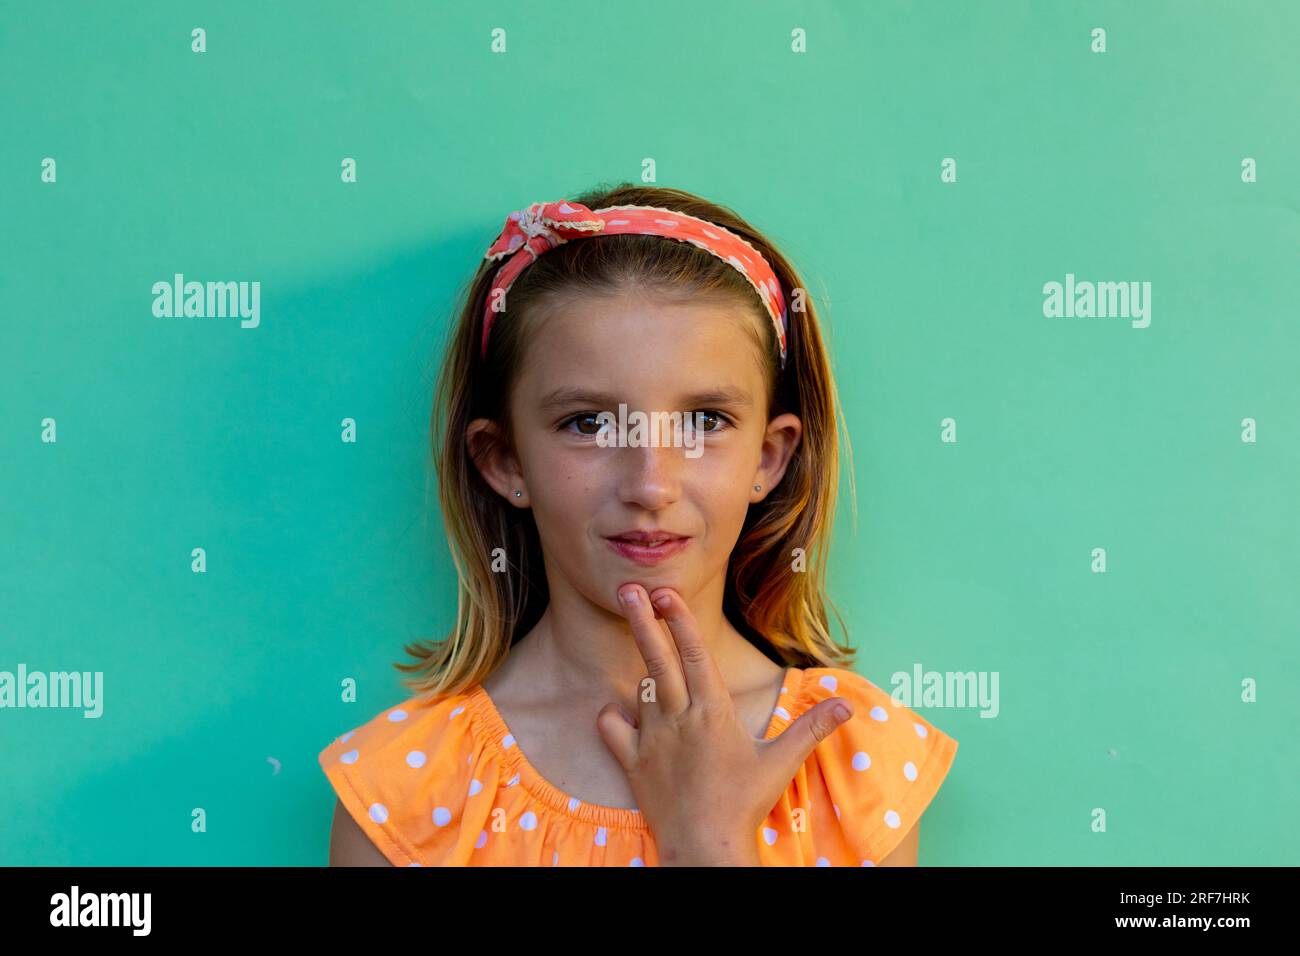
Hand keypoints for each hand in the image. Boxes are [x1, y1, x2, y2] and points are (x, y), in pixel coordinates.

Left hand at [596, 583, 853, 865]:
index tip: (666, 591)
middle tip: (628, 588)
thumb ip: (812, 728)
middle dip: (643, 620)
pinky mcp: (633, 762)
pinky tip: (618, 711)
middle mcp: (679, 718)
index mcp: (713, 711)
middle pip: (658, 658)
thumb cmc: (744, 804)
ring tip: (643, 650)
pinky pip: (611, 728)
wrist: (705, 847)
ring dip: (641, 669)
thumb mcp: (781, 762)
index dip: (680, 619)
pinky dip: (612, 716)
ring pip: (640, 689)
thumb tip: (848, 705)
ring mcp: (653, 739)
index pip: (695, 653)